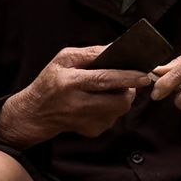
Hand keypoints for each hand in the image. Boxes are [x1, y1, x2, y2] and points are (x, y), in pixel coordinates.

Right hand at [0, 45, 151, 148]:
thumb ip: (90, 53)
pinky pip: (113, 118)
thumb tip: (116, 49)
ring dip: (121, 98)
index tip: (144, 75)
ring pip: (119, 110)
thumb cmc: (51, 81)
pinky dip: (112, 108)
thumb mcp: (63, 59)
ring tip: (109, 90)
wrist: (37, 113)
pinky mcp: (92, 131)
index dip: (126, 78)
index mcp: (71, 82)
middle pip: (118, 101)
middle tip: (128, 82)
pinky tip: (99, 103)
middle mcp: (78, 104)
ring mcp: (86, 121)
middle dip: (130, 90)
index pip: (104, 80)